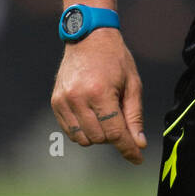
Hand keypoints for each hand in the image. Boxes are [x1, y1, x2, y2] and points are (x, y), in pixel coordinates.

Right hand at [51, 27, 146, 164]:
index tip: (137, 159)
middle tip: (119, 116)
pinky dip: (83, 130)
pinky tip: (91, 113)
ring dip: (97, 134)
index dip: (128, 148)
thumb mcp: (132, 83)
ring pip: (83, 139)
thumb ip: (134, 116)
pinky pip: (70, 131)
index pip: (115, 132)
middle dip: (113, 135)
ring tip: (104, 112)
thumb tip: (138, 144)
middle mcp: (79, 98)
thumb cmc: (115, 58)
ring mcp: (64, 101)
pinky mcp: (55, 102)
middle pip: (100, 138)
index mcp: (100, 92)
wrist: (88, 36)